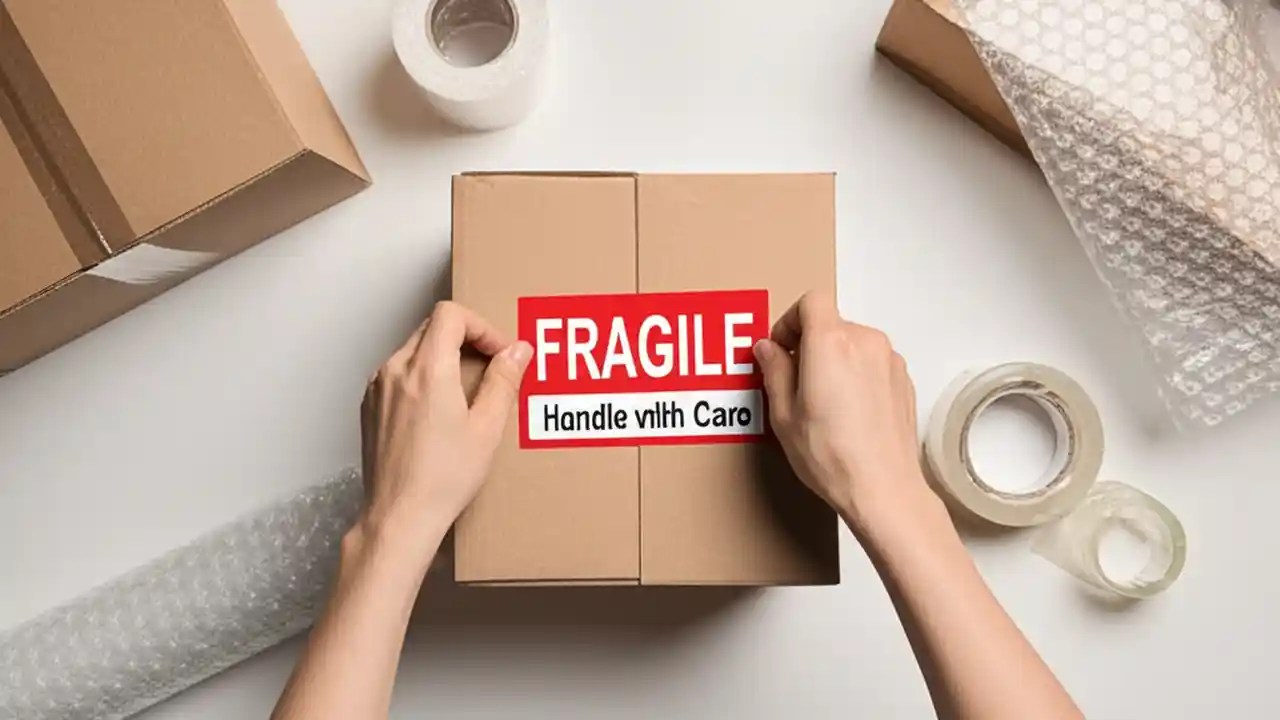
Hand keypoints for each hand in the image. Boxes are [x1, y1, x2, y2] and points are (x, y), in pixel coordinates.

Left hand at [358, 301, 531, 565]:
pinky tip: (440, 412)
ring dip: (444, 357)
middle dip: (465, 339)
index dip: (481, 326)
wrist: (399, 515)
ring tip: (468, 392)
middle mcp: (395, 371)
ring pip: (414, 350)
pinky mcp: (369, 407)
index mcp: (426, 370)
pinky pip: (398, 374)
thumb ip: (504, 381)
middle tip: (490, 368)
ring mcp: (377, 388)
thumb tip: (518, 350)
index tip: (499, 353)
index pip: (450, 315)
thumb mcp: (487, 429)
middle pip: (432, 328)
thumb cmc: (443, 478)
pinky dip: (423, 377)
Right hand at [752, 291, 933, 534]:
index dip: (790, 320)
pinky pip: (872, 363)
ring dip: (834, 360)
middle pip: (831, 323)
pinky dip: (856, 375)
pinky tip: (846, 412)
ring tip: (821, 402)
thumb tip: (768, 350)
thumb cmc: (834, 457)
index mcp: (831, 344)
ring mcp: (889, 361)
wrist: (882, 488)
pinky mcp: (903, 380)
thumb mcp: (785, 415)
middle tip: (793, 381)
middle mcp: (865, 343)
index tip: (781, 348)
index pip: (811, 301)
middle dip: (808, 345)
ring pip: (852, 343)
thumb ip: (774, 371)